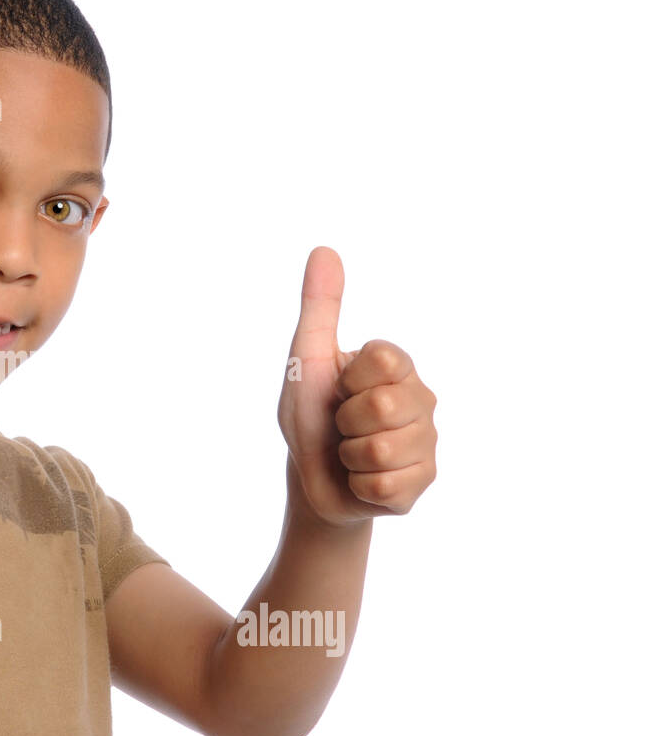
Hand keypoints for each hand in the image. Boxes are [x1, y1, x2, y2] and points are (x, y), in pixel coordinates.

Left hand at [277, 247, 437, 526]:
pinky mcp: (421, 484)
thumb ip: (320, 307)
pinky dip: (358, 485)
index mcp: (397, 367)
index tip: (340, 388)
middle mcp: (422, 401)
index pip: (382, 360)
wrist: (312, 478)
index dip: (347, 379)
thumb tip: (323, 249)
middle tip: (342, 425)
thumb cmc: (310, 415)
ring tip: (351, 452)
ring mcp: (426, 444)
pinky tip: (361, 478)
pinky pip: (385, 486)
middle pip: (381, 406)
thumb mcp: (308, 359)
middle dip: (344, 421)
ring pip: (381, 449)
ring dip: (349, 455)